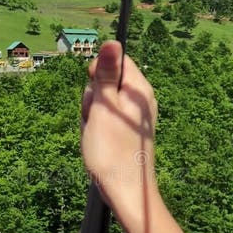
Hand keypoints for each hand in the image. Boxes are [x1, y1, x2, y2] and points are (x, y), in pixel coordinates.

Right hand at [80, 41, 157, 219]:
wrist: (125, 192)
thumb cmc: (111, 149)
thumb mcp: (103, 106)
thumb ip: (107, 73)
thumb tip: (113, 40)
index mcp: (139, 89)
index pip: (117, 60)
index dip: (99, 72)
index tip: (96, 92)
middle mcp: (141, 101)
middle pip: (107, 83)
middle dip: (93, 99)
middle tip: (94, 119)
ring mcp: (134, 119)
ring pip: (102, 104)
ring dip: (92, 117)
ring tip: (95, 136)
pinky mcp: (128, 134)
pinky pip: (106, 122)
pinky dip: (97, 130)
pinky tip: (97, 145)